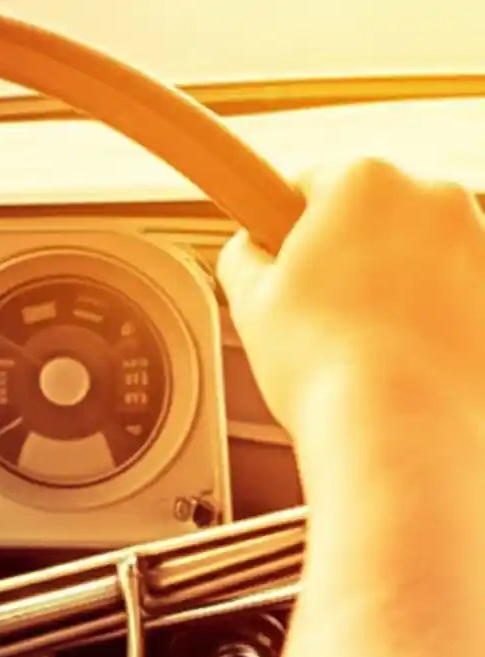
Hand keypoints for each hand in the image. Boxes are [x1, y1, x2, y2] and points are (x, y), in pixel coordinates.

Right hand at [218, 158, 484, 439]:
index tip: (281, 265)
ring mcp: (481, 242)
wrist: (402, 429)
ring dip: (393, 280)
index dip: (286, 227)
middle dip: (348, 251)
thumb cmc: (322, 360)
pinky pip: (457, 289)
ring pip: (419, 250)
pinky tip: (405, 355)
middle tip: (318, 311)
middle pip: (373, 213)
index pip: (311, 183)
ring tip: (364, 341)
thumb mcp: (250, 300)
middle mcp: (435, 195)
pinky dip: (434, 312)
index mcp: (363, 180)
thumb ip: (242, 255)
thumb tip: (250, 248)